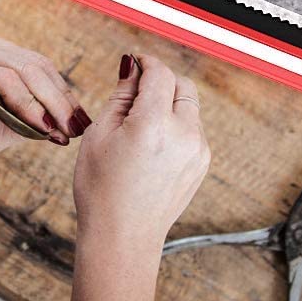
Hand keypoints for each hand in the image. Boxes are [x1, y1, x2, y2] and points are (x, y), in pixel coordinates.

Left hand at [0, 36, 89, 150]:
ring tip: (78, 122)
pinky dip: (57, 87)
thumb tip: (58, 131)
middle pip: (26, 68)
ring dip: (62, 94)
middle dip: (55, 100)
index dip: (30, 103)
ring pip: (38, 64)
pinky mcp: (6, 47)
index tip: (51, 130)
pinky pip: (39, 64)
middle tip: (75, 128)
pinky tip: (70, 108)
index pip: (2, 80)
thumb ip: (18, 131)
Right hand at [73, 52, 210, 250]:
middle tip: (137, 90)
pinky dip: (177, 125)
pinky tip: (153, 145)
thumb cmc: (102, 189)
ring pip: (190, 107)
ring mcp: (198, 150)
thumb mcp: (99, 135)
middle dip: (161, 81)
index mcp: (154, 124)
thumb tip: (132, 67)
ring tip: (141, 125)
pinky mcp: (202, 162)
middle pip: (181, 85)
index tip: (135, 63)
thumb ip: (121, 95)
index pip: (160, 74)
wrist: (122, 237)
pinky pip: (193, 129)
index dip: (146, 63)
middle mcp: (184, 134)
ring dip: (170, 103)